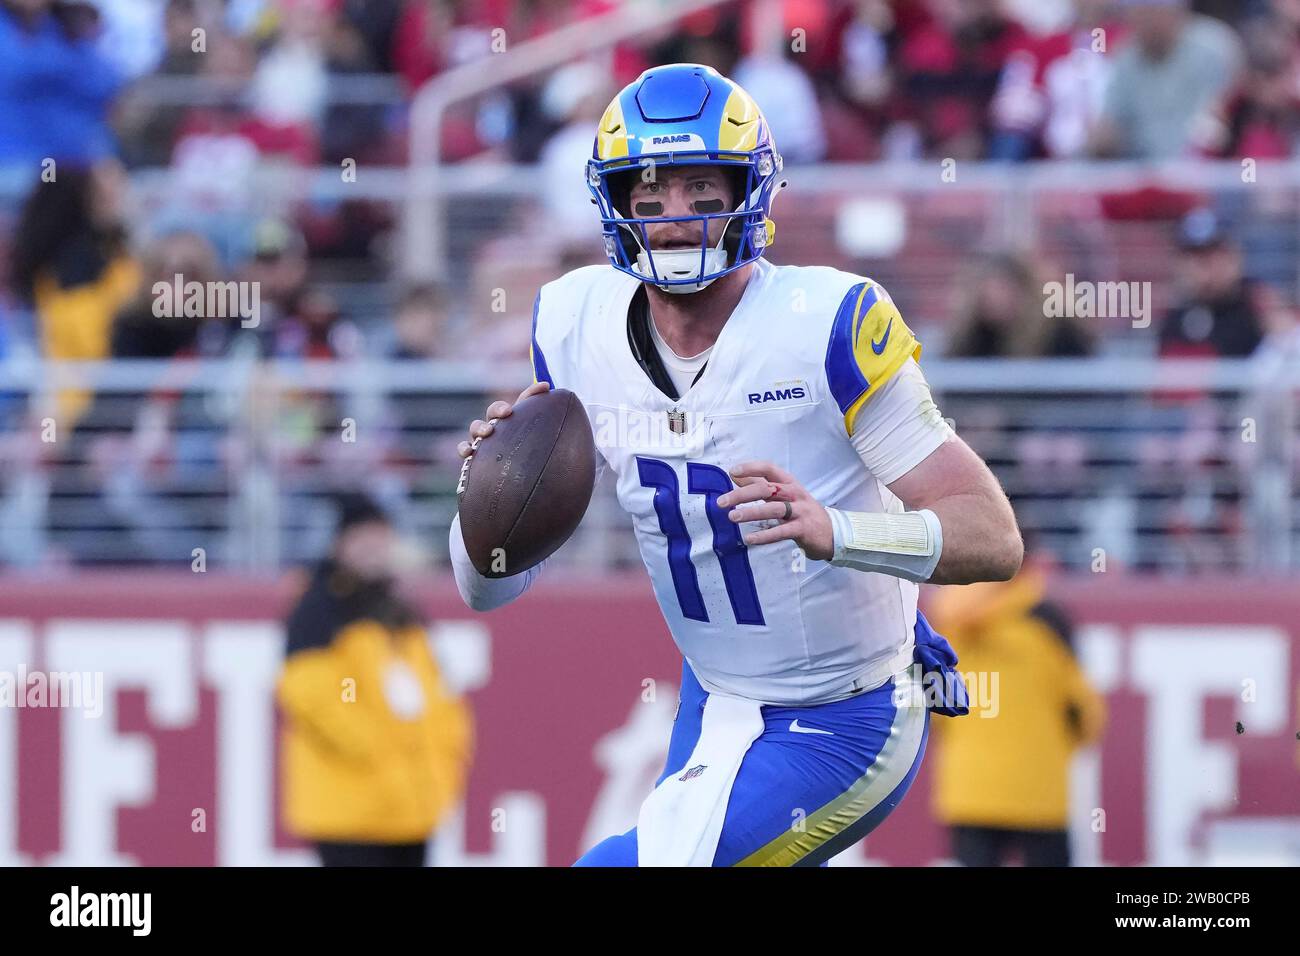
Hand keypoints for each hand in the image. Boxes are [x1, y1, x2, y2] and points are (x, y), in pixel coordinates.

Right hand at [456, 381, 549, 459]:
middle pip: (493, 411)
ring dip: (480, 427)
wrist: (522, 481)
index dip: (525, 395)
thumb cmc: (532, 455)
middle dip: (498, 409)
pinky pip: (464, 449)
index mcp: (513, 420)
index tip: (525, 399)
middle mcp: (497, 428)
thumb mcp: (542, 433)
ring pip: (476, 427)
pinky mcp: (474, 458)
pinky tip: (468, 452)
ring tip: (488, 432)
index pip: (519, 402)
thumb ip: (541, 409)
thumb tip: (545, 385)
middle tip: (506, 412)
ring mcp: (484, 441)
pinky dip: (464, 448)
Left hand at [716, 460, 833, 560]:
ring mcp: (800, 511)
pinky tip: (749, 539)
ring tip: (732, 517)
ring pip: (773, 509)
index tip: (732, 471)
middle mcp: (795, 494)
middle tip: (722, 502)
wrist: (832, 533)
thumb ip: (760, 485)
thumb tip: (735, 476)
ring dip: (751, 512)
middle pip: (767, 489)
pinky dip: (765, 535)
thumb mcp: (783, 495)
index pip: (770, 469)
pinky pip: (781, 532)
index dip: (751, 468)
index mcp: (789, 483)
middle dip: (742, 495)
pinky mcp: (803, 529)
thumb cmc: (802, 511)